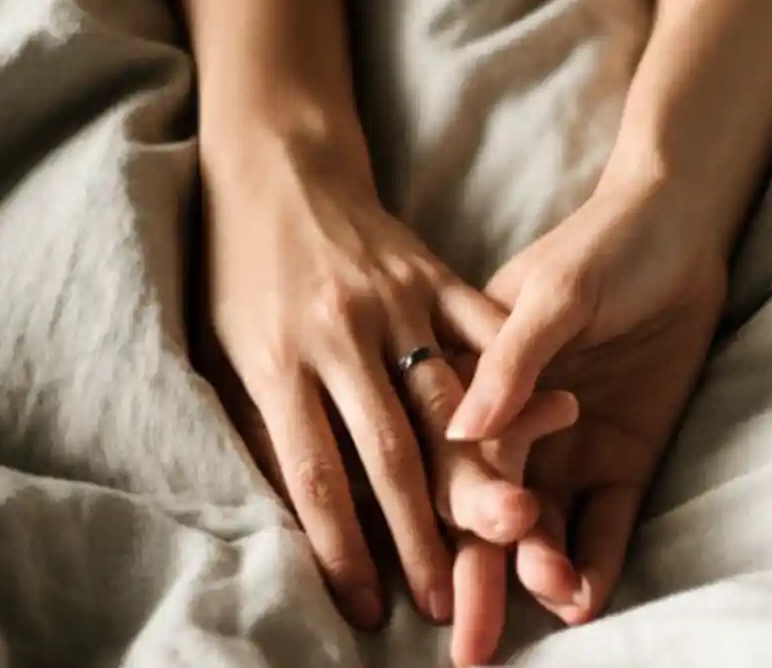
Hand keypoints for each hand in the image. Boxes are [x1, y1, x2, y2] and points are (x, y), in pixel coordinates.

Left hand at [194, 128, 554, 628]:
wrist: (278, 165)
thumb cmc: (242, 267)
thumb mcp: (224, 346)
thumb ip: (262, 421)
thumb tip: (295, 510)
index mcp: (277, 359)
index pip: (315, 474)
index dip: (343, 549)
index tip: (368, 607)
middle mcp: (338, 333)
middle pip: (388, 451)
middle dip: (420, 535)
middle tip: (445, 600)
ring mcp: (394, 299)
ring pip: (445, 402)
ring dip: (473, 478)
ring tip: (498, 536)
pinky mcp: (433, 272)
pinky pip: (483, 330)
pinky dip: (516, 377)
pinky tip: (547, 425)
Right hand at [446, 185, 727, 663]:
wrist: (680, 231)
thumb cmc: (604, 248)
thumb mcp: (554, 295)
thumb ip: (509, 361)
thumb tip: (460, 431)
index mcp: (482, 387)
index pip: (459, 466)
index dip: (455, 518)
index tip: (453, 570)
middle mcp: (521, 429)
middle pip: (493, 516)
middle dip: (485, 578)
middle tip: (474, 645)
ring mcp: (572, 448)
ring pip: (548, 529)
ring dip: (546, 571)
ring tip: (559, 602)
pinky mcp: (625, 458)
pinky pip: (607, 521)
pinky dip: (599, 557)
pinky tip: (589, 596)